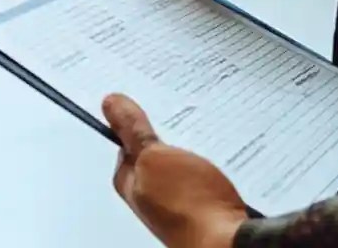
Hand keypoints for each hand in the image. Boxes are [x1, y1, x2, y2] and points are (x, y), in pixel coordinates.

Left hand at [103, 94, 247, 247]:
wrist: (226, 243)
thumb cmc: (189, 208)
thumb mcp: (155, 157)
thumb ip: (133, 132)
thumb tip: (111, 104)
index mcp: (132, 185)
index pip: (125, 149)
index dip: (131, 127)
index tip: (139, 109)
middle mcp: (153, 199)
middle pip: (154, 159)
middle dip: (165, 139)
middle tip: (176, 121)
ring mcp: (180, 206)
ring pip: (181, 169)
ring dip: (191, 154)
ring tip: (202, 141)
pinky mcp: (206, 211)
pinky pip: (203, 182)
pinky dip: (209, 171)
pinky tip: (220, 166)